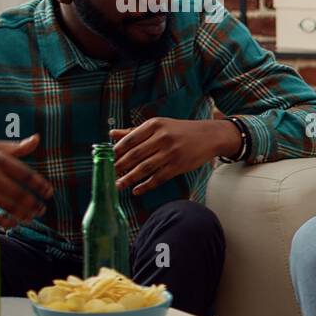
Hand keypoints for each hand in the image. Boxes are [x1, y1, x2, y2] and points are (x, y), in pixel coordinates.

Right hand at [0, 134, 53, 229]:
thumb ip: (18, 147)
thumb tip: (36, 138)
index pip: (26, 175)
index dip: (40, 185)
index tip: (49, 192)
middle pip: (19, 194)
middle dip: (34, 204)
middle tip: (42, 209)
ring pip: (7, 207)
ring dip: (23, 214)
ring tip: (31, 217)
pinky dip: (5, 222)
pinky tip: (13, 223)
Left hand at [110, 117, 240, 195]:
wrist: (210, 136)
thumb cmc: (181, 130)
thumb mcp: (159, 126)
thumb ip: (135, 131)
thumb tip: (111, 135)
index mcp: (155, 125)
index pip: (129, 140)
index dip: (115, 151)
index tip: (105, 159)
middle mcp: (162, 138)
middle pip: (134, 155)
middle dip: (119, 166)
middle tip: (107, 175)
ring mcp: (171, 152)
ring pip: (144, 168)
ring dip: (129, 178)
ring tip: (118, 185)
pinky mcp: (179, 165)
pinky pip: (158, 178)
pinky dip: (146, 186)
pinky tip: (137, 190)